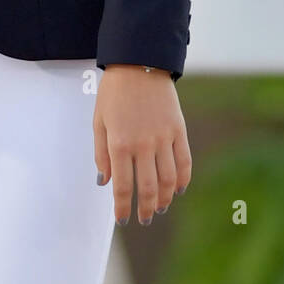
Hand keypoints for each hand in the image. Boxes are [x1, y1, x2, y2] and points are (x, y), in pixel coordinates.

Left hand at [93, 66, 190, 224]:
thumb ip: (101, 154)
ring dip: (165, 198)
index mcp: (119, 143)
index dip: (123, 207)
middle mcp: (143, 145)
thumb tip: (104, 182)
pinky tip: (178, 188)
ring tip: (160, 207)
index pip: (123, 186)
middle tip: (144, 218)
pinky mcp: (179, 130)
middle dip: (146, 208)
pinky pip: (184, 162)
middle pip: (149, 188)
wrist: (139, 64)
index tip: (123, 219)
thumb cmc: (114, 92)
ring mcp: (164, 138)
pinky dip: (183, 179)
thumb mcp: (99, 121)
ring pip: (169, 180)